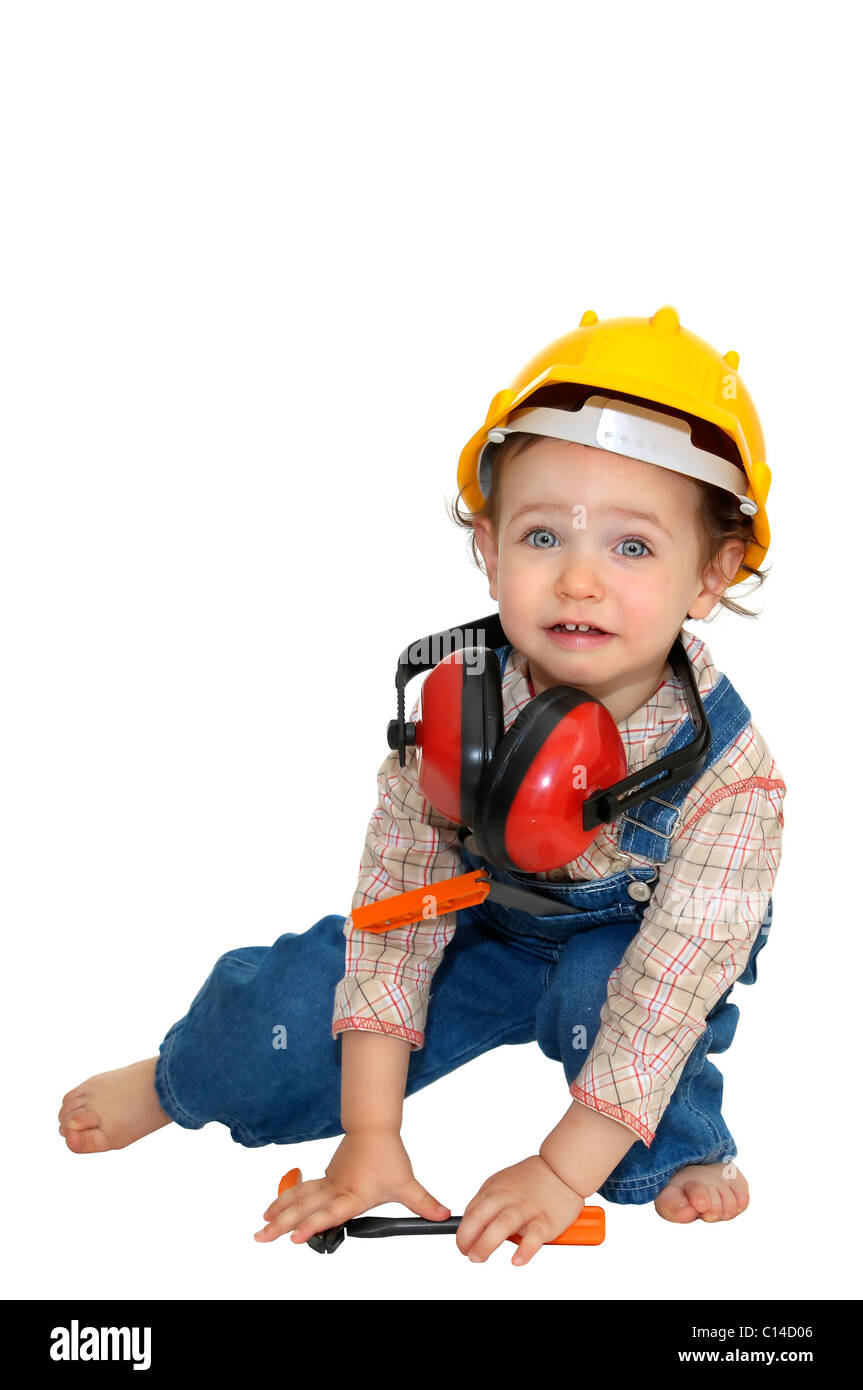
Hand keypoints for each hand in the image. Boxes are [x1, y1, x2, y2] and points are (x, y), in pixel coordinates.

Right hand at [253, 1129, 450, 1244]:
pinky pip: (302, 1190)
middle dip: (281, 1224)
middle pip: (303, 1208)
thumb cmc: (387, 1155)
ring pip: (298, 1198)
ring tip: (261, 1226)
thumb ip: (423, 1203)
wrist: (373, 1127)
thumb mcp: (406, 1183)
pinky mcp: (325, 1178)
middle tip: (260, 1237)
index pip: (330, 1213)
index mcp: (352, 1194)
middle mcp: (335, 1189)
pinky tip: (274, 1209)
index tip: (295, 1236)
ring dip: (278, 1211)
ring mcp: (327, 1182)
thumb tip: (444, 1215)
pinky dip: (286, 1200)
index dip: (312, 1225)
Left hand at [456, 1154, 585, 1266]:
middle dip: (468, 1237)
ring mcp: (527, 1209)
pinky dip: (525, 1249)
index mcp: (495, 1190)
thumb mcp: (501, 1184)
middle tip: (467, 1253)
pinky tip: (517, 1259)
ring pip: (503, 1224)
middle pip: (481, 1216)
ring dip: (487, 1242)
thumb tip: (470, 1228)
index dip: (463, 1232)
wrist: (562, 1169)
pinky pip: (534, 1236)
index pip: (471, 1213)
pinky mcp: (546, 1220)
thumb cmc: (530, 1180)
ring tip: (478, 1257)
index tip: (462, 1245)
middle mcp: (508, 1198)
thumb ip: (487, 1204)